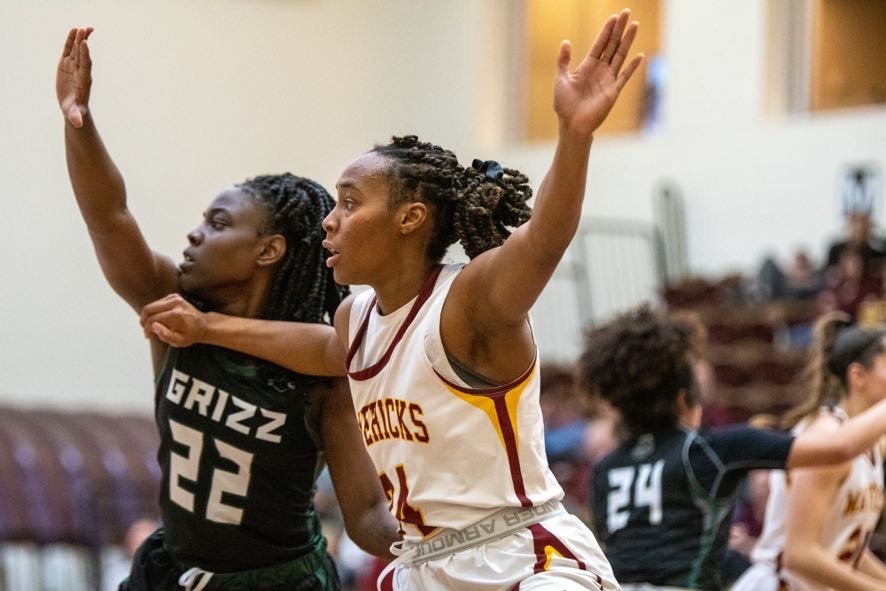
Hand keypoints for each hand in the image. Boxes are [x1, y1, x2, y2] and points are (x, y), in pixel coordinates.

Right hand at [57, 27, 93, 127]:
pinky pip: (69, 51)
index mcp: (84, 81)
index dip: (85, 55)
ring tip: (81, 28)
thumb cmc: (74, 111)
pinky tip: (74, 31)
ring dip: (79, 39)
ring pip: (76, 51)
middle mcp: (80, 72)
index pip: (85, 65)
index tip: (85, 44)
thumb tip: (78, 124)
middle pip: (82, 55)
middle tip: (84, 30)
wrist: (73, 108)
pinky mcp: (66, 65)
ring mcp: (74, 67)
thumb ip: (75, 117)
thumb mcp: (74, 115)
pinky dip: (70, 42)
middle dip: (83, 43)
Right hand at [140, 293, 206, 346]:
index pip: (153, 319)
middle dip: (144, 320)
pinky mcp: (173, 296)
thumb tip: (153, 326)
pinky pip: (157, 303)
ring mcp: (174, 298)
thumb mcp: (179, 341)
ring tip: (152, 326)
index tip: (147, 336)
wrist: (203, 325)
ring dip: (148, 316)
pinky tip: (158, 319)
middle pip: (149, 309)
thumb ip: (164, 335)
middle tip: (145, 330)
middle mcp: (175, 303)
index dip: (147, 329)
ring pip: (151, 305)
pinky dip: (154, 311)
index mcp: (176, 314)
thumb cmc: (191, 334)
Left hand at [553, 9, 642, 136]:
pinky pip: (625, 76)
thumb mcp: (561, 79)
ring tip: (635, 25)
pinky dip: (632, 66)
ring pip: (620, 55)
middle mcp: (600, 70)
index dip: (606, 30)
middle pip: (612, 45)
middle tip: (627, 13)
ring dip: (627, 41)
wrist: (571, 124)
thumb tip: (566, 42)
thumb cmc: (564, 105)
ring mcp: (608, 79)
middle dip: (619, 29)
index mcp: (587, 66)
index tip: (614, 17)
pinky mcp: (613, 91)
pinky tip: (640, 55)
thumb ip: (564, 61)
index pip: (600, 44)